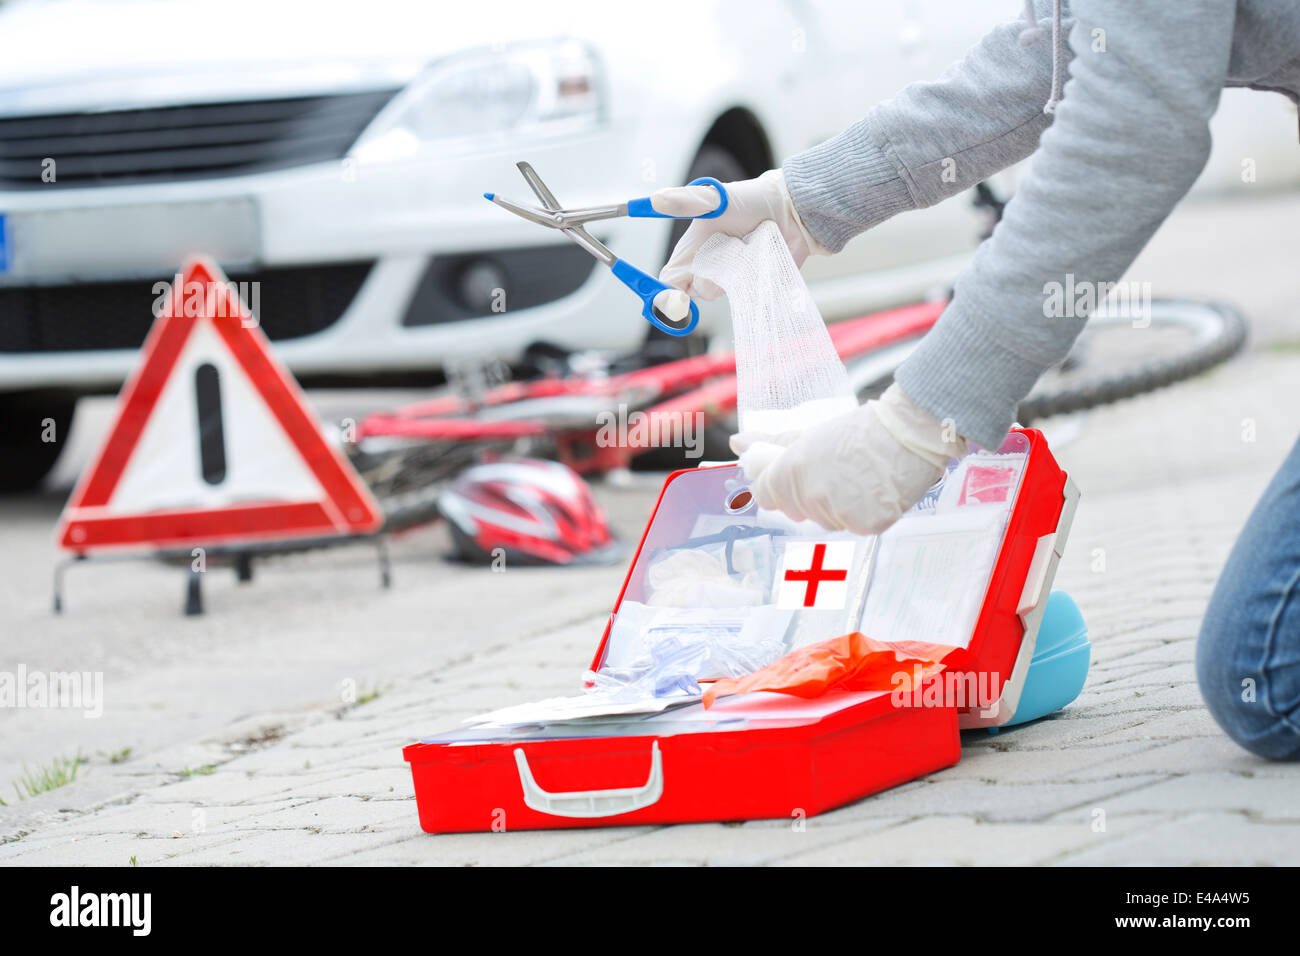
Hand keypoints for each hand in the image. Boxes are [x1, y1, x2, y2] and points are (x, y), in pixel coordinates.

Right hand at [656, 169, 826, 300]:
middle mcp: (707, 267)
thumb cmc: (751, 200)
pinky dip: (750, 283)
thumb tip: (656, 199)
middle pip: (691, 292)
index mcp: (692, 249)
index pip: (669, 280)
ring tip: (746, 247)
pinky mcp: (751, 286)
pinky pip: (744, 297)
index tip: (677, 296)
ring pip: (717, 294)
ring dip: (730, 275)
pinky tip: (758, 260)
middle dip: (705, 280)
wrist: (791, 209)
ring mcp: (729, 279)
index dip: (666, 293)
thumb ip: (686, 202)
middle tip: (724, 255)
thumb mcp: (715, 199)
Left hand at [730, 384, 968, 534]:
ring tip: (858, 478)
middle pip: (796, 510)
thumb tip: (737, 443)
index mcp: (792, 471)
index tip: (796, 474)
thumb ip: (772, 443)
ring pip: (825, 521)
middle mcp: (812, 496)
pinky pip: (853, 527)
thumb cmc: (859, 429)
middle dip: (809, 494)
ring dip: (836, 507)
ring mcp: (839, 514)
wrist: (909, 433)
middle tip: (835, 470)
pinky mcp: (866, 526)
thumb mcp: (810, 433)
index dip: (779, 484)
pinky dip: (862, 514)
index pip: (766, 495)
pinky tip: (873, 491)